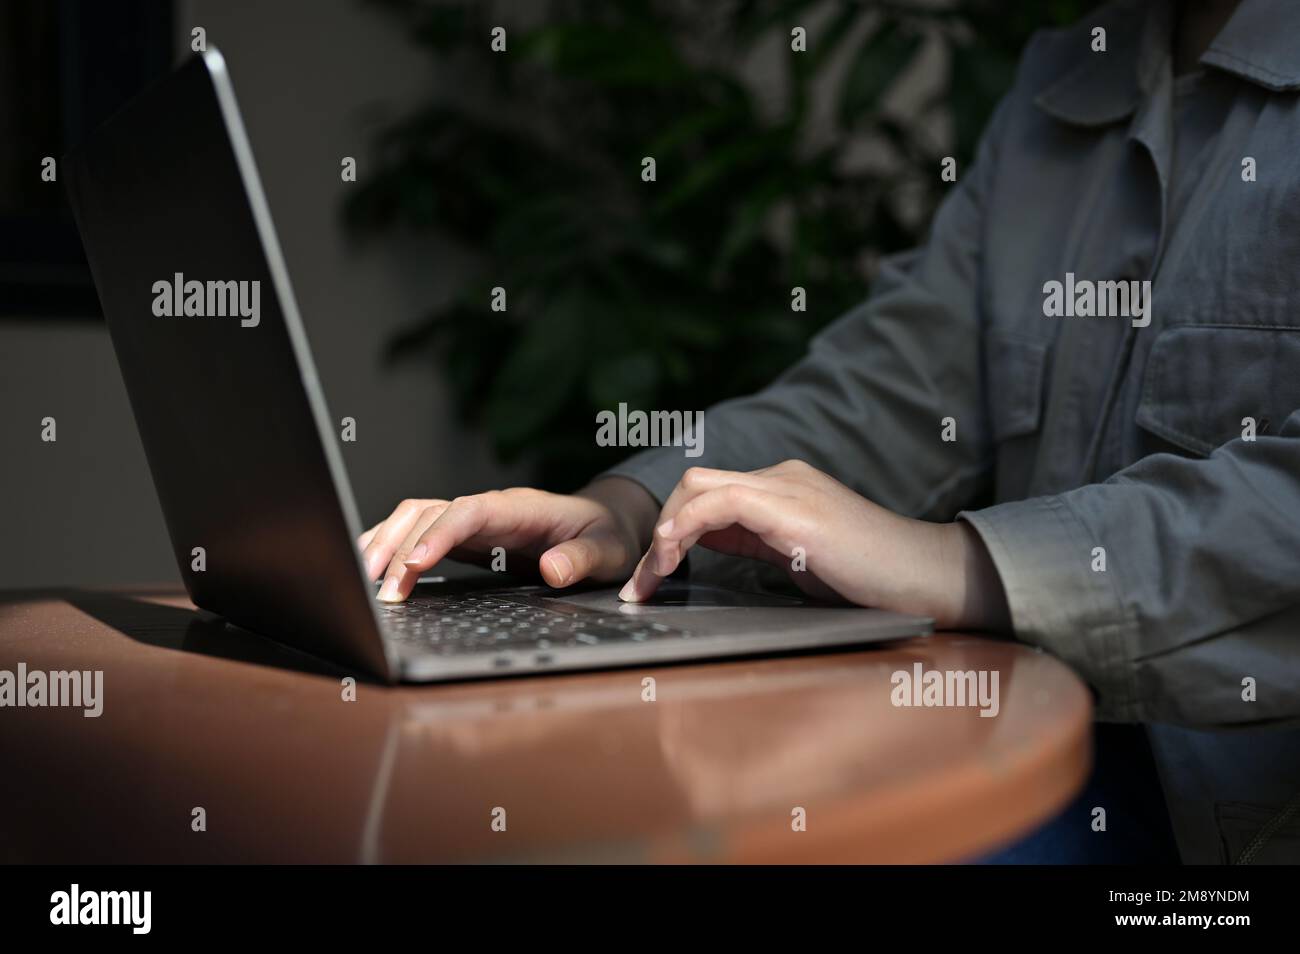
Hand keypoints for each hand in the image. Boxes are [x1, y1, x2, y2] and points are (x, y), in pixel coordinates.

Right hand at [359, 477, 658, 602]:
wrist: (606, 523)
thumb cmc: (607, 535)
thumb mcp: (608, 550)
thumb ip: (582, 559)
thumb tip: (552, 569)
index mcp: (518, 508)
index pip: (468, 512)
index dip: (438, 534)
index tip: (413, 564)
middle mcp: (488, 508)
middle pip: (429, 511)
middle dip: (399, 545)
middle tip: (380, 590)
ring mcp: (473, 520)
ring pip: (415, 516)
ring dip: (386, 542)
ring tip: (363, 579)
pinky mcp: (464, 536)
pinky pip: (419, 531)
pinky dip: (391, 545)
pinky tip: (371, 568)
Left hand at [618, 460, 1010, 631]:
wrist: (930, 577)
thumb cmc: (874, 579)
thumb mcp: (799, 560)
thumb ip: (754, 545)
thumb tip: (702, 545)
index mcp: (782, 492)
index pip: (707, 495)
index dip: (670, 532)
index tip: (649, 580)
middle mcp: (781, 479)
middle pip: (694, 484)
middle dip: (658, 532)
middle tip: (641, 586)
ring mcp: (788, 488)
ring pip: (698, 487)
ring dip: (663, 535)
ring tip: (649, 582)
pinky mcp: (793, 508)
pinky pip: (720, 502)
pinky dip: (685, 527)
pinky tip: (671, 558)